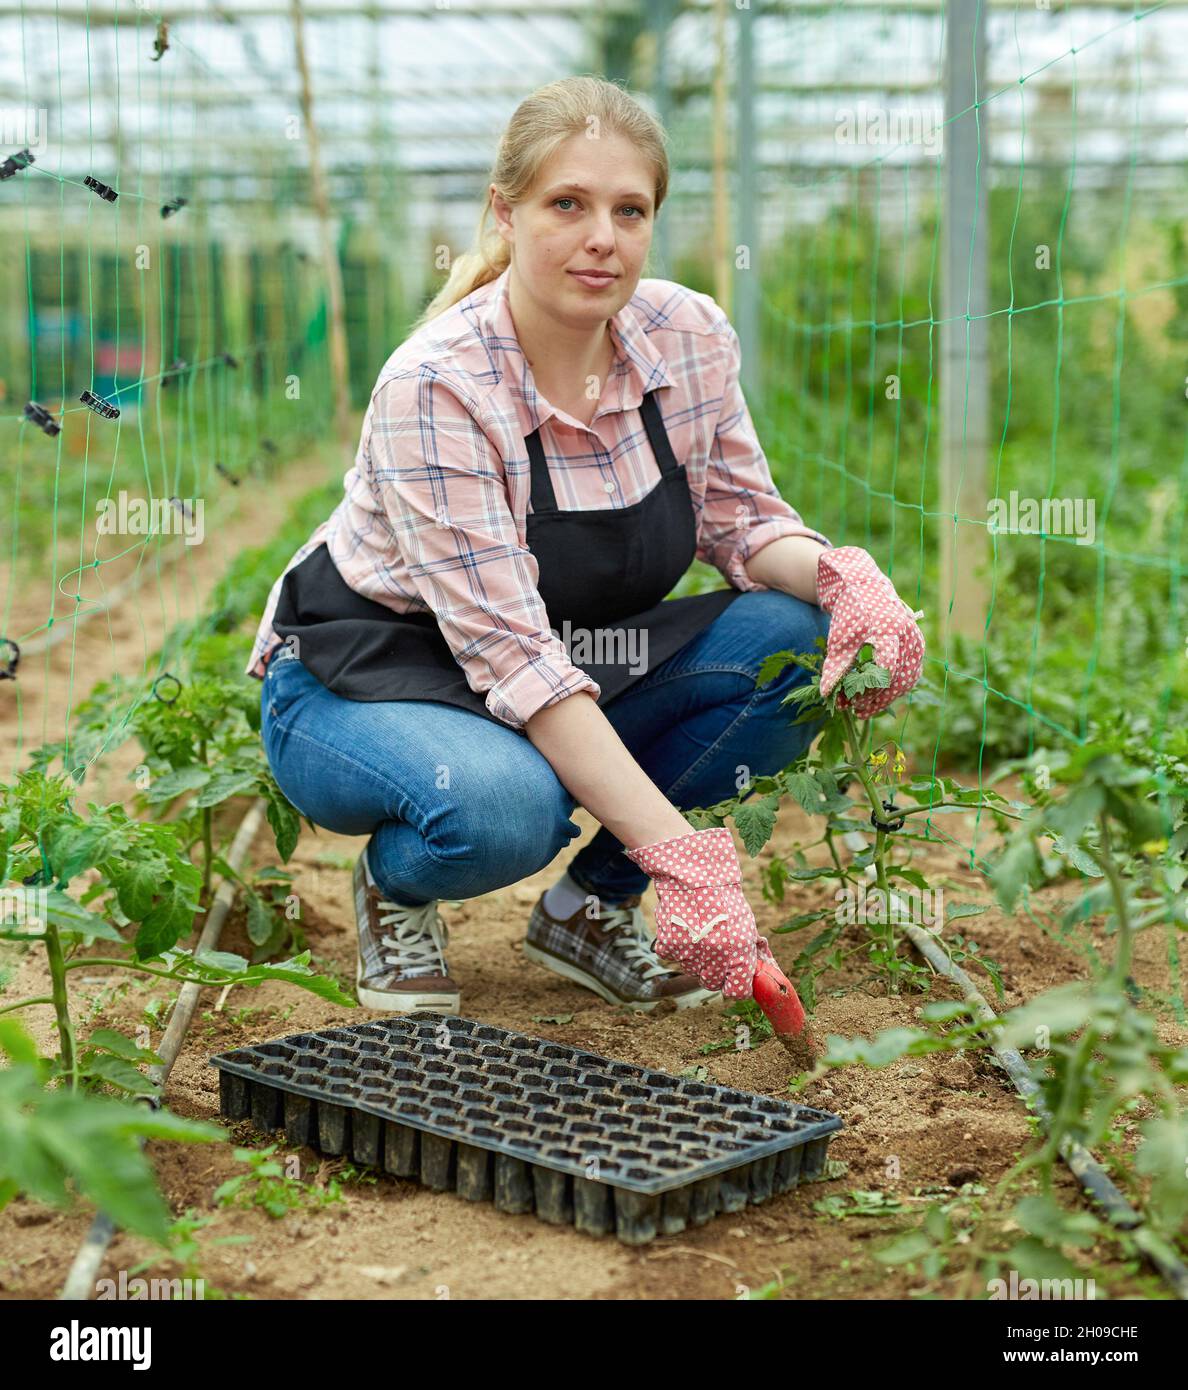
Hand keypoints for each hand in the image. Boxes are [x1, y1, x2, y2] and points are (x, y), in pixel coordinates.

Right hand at [624, 826, 773, 998]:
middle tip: (716, 951)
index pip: (737, 991)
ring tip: (699, 931)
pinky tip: (683, 928)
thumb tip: (756, 970)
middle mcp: (716, 961)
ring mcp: (691, 956)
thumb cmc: (725, 899)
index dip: (737, 985)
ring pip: (692, 970)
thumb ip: (750, 951)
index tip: (736, 978)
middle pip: (712, 983)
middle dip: (716, 972)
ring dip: (696, 957)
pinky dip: (676, 945)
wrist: (696, 877)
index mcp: (740, 956)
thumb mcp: (746, 925)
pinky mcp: (670, 947)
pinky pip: (673, 956)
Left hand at [817, 546, 924, 717]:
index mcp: (888, 631)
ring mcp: (916, 639)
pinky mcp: (917, 644)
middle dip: (880, 699)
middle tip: (859, 711)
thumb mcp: (839, 640)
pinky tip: (880, 695)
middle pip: (900, 678)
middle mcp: (907, 635)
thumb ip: (836, 667)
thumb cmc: (849, 615)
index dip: (871, 692)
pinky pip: (913, 672)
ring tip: (868, 707)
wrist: (864, 589)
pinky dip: (898, 686)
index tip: (853, 705)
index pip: (886, 670)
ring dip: (890, 696)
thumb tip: (827, 695)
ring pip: (910, 678)